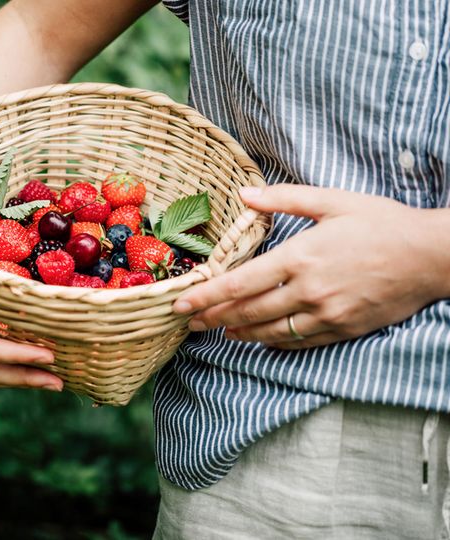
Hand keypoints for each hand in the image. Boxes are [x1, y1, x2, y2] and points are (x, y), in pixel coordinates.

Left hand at [172, 185, 449, 348]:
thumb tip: (243, 193)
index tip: (181, 303)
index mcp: (300, 256)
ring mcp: (326, 313)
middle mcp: (308, 289)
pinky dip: (272, 342)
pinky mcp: (343, 328)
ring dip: (238, 333)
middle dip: (212, 317)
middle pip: (248, 311)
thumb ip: (284, 199)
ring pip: (270, 331)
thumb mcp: (332, 201)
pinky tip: (257, 339)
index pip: (240, 282)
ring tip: (217, 330)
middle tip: (187, 321)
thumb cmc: (381, 223)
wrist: (432, 255)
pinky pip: (299, 341)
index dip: (206, 295)